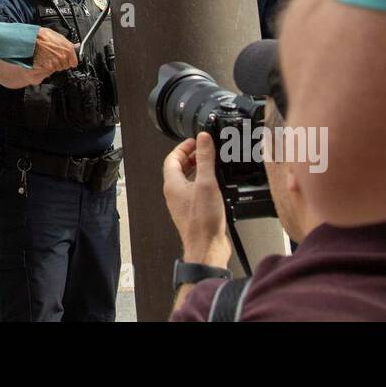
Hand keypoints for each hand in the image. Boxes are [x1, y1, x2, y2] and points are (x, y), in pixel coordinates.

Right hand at [32, 27, 77, 72]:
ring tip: (50, 57)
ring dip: (55, 65)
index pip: (74, 63)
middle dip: (62, 63)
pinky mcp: (49, 66)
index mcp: (68, 49)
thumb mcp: (60, 37)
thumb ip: (69, 44)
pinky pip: (51, 69)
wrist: (33, 39)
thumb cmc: (45, 36)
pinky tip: (46, 60)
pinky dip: (49, 66)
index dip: (70, 61)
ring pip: (59, 68)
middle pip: (66, 66)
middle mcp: (63, 56)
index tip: (68, 60)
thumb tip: (76, 46)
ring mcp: (56, 62)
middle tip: (56, 57)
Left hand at [162, 133, 231, 266]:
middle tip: (203, 151)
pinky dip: (202, 183)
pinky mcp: (192, 212)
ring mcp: (182, 204)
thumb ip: (205, 159)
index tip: (195, 141)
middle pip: (177, 169)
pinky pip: (193, 191)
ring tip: (209, 164)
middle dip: (190, 157)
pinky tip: (214, 184)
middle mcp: (174, 194)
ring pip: (186, 180)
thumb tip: (203, 139)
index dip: (183, 147)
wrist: (206, 247)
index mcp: (172, 184)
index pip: (172, 158)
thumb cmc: (202, 221)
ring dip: (196, 169)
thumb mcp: (206, 183)